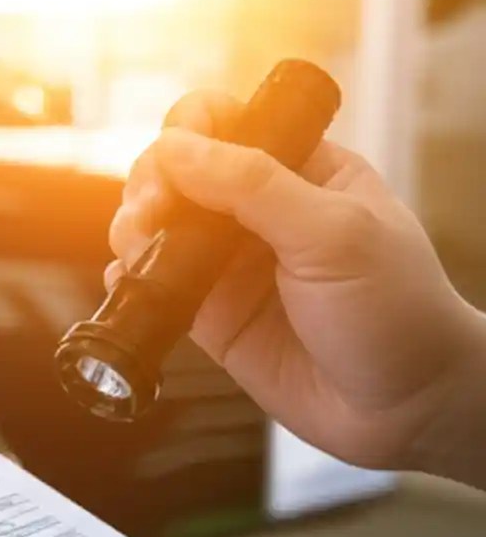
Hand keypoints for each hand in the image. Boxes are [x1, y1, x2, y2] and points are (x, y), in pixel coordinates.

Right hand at [109, 91, 485, 481]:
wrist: (407, 411)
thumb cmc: (398, 314)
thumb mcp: (334, 234)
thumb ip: (254, 186)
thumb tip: (175, 148)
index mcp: (303, 170)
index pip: (228, 125)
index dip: (188, 133)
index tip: (171, 165)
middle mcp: (261, 211)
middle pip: (179, 172)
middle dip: (150, 184)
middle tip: (149, 216)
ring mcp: (232, 263)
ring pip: (159, 226)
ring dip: (133, 229)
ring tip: (134, 251)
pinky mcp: (211, 314)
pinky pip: (156, 285)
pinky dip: (130, 279)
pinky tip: (128, 283)